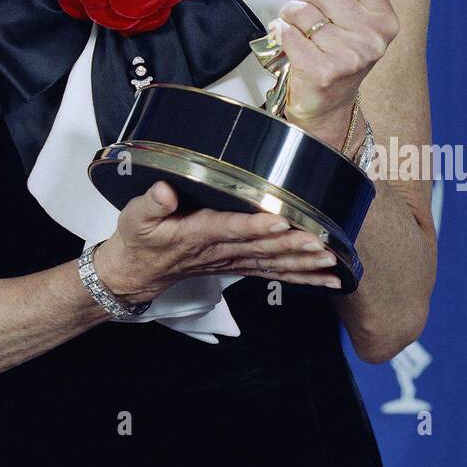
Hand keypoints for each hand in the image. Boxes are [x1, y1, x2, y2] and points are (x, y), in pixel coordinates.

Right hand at [94, 181, 341, 305]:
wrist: (138, 273)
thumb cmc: (139, 240)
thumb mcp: (135, 217)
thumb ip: (151, 203)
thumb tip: (164, 189)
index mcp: (196, 233)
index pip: (229, 228)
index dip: (254, 225)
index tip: (279, 218)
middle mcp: (219, 250)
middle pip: (260, 247)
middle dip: (291, 244)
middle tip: (319, 240)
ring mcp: (232, 260)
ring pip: (272, 262)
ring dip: (302, 262)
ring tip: (330, 259)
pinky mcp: (239, 265)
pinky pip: (275, 273)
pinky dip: (303, 276)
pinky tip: (328, 277)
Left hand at [266, 0, 398, 149]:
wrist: (326, 107)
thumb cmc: (335, 56)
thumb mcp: (346, 17)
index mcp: (385, 19)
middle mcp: (373, 37)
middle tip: (311, 19)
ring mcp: (350, 55)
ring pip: (301, 10)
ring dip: (290, 18)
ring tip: (301, 34)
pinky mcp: (324, 70)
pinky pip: (288, 32)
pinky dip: (281, 35)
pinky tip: (291, 46)